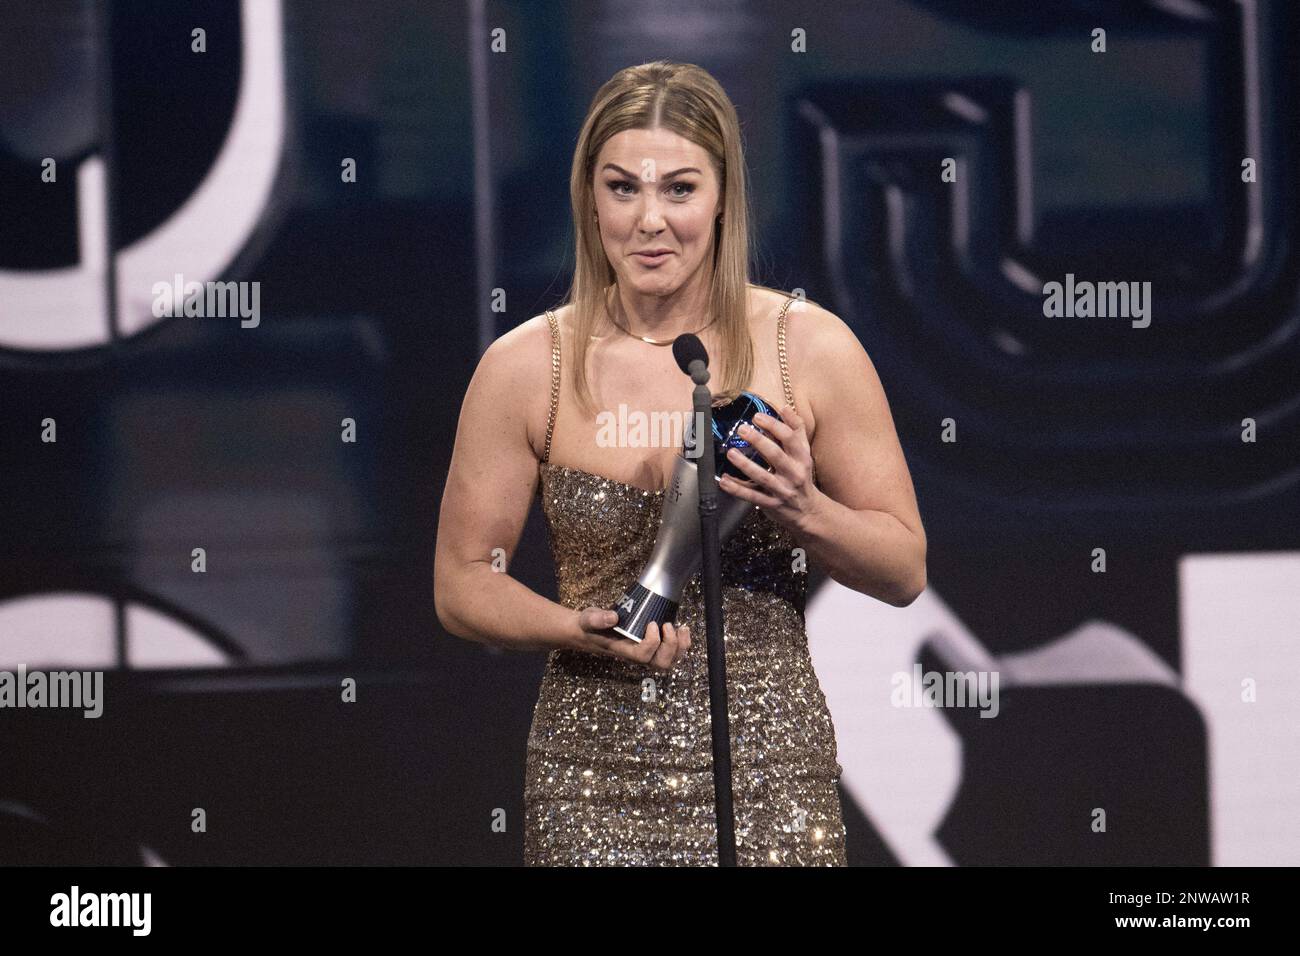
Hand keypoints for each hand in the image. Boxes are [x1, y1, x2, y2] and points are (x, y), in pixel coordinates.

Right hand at [567, 607, 690, 672]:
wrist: (587, 632)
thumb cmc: (589, 626)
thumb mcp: (588, 619)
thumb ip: (597, 619)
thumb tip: (613, 617)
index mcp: (623, 650)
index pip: (642, 655)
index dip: (652, 642)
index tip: (652, 623)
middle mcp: (636, 656)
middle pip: (660, 663)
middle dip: (670, 645)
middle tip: (668, 625)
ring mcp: (645, 654)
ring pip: (669, 661)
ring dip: (680, 646)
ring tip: (681, 627)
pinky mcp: (652, 648)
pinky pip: (672, 654)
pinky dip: (682, 644)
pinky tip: (681, 629)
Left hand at [718, 405, 824, 534]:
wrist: (809, 511)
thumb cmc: (801, 476)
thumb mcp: (803, 453)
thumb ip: (796, 430)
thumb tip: (785, 408)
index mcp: (801, 457)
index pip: (789, 438)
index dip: (774, 425)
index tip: (757, 417)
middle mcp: (794, 473)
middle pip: (776, 455)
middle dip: (758, 441)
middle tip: (742, 429)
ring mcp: (782, 490)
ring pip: (762, 477)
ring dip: (745, 465)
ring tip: (731, 453)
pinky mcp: (772, 504)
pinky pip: (752, 496)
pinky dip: (737, 489)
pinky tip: (724, 481)